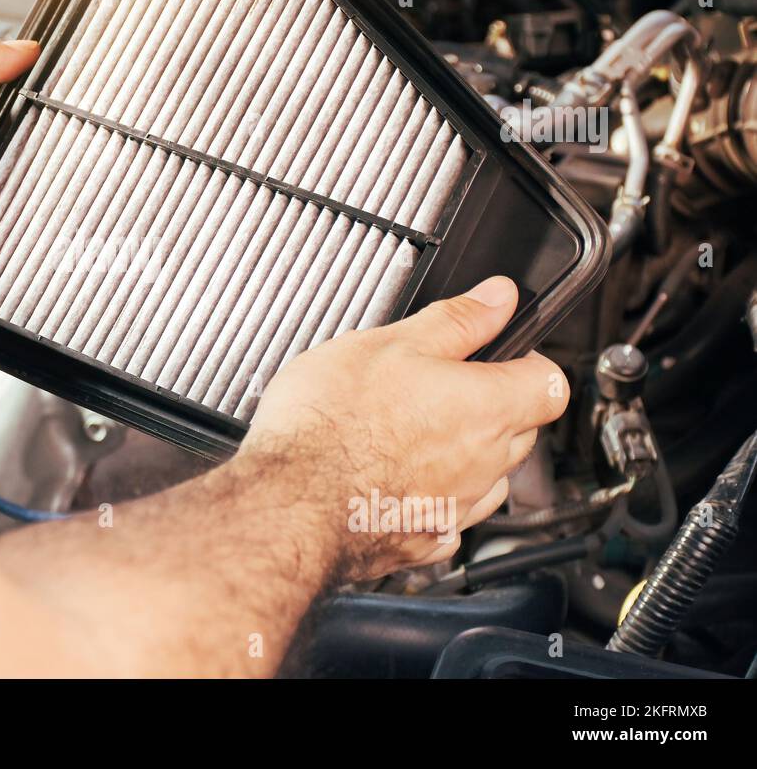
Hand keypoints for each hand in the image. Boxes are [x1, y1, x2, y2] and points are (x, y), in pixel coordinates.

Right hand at [241, 275, 567, 582]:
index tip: (497, 356)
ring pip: (488, 478)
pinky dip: (435, 501)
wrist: (291, 499)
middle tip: (438, 387)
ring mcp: (457, 509)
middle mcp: (484, 465)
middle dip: (493, 407)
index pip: (550, 385)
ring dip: (466, 456)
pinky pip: (450, 520)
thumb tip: (499, 297)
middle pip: (521, 432)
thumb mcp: (389, 344)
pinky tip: (394, 482)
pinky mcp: (425, 543)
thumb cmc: (332, 422)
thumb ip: (456, 321)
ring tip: (408, 435)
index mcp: (487, 407)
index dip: (528, 364)